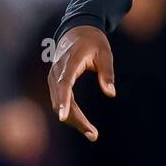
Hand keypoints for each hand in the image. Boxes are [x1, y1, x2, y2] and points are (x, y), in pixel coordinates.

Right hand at [46, 25, 115, 141]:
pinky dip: (69, 112)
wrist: (77, 30)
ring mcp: (54, 76)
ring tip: (91, 133)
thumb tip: (111, 93)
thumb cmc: (94, 42)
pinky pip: (60, 99)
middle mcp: (58, 70)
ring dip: (72, 119)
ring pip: (58, 102)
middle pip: (61, 99)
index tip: (63, 117)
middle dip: (75, 119)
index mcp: (71, 61)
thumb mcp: (105, 54)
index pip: (64, 84)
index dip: (63, 100)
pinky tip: (82, 123)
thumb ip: (107, 73)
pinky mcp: (55, 81)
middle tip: (93, 135)